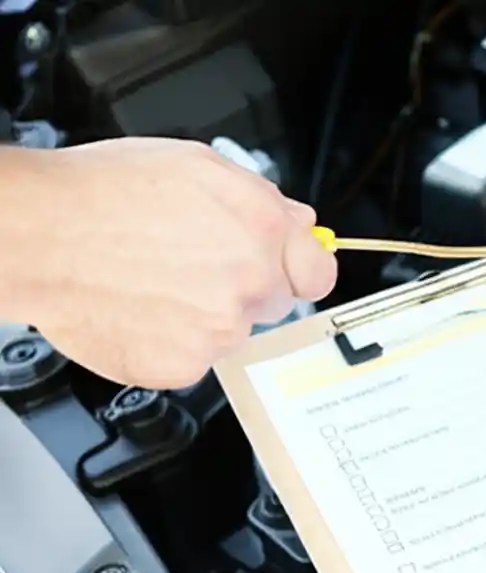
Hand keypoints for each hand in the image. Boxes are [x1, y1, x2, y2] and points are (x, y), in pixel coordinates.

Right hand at [0, 138, 336, 388]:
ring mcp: (218, 330)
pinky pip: (194, 358)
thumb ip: (261, 199)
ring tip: (154, 282)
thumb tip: (298, 221)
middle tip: (192, 266)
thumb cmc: (103, 193)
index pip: (318, 272)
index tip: (283, 269)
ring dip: (206, 315)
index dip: (298, 268)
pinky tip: (140, 308)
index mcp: (262, 231)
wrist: (37, 235)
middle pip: (273, 302)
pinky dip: (172, 342)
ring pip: (231, 331)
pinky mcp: (183, 365)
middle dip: (244, 287)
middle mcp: (248, 283)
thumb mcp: (198, 166)